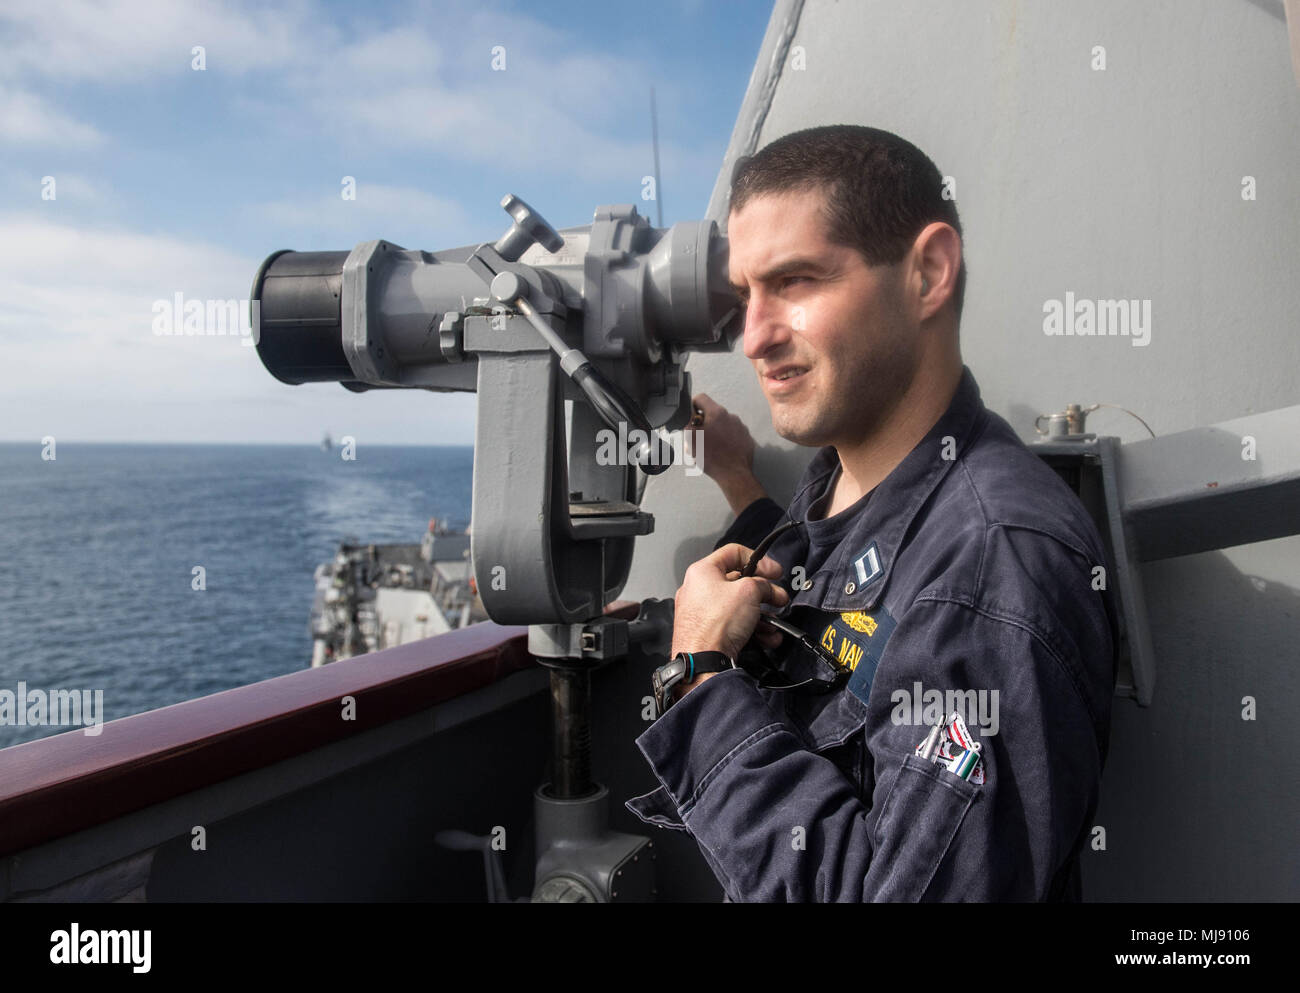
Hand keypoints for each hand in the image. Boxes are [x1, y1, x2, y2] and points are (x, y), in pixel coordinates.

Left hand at [671, 543, 789, 663]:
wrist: (703, 661)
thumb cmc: (716, 624)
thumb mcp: (749, 592)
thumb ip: (764, 584)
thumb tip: (771, 590)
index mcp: (702, 572)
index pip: (734, 553)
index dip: (759, 559)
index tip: (774, 571)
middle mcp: (698, 590)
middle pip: (738, 583)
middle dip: (764, 592)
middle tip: (778, 597)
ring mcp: (701, 613)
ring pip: (739, 607)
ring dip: (762, 615)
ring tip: (775, 623)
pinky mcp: (708, 633)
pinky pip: (734, 625)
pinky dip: (752, 629)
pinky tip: (767, 637)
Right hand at [687, 393, 767, 513]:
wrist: (734, 474)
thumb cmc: (713, 458)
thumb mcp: (691, 438)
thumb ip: (688, 422)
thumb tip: (688, 416)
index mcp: (717, 413)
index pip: (701, 398)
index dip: (692, 406)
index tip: (690, 416)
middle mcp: (731, 417)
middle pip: (712, 413)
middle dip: (703, 424)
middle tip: (698, 438)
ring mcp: (740, 427)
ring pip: (722, 425)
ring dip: (715, 432)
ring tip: (710, 448)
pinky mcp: (746, 438)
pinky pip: (732, 434)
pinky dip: (726, 440)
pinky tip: (721, 451)